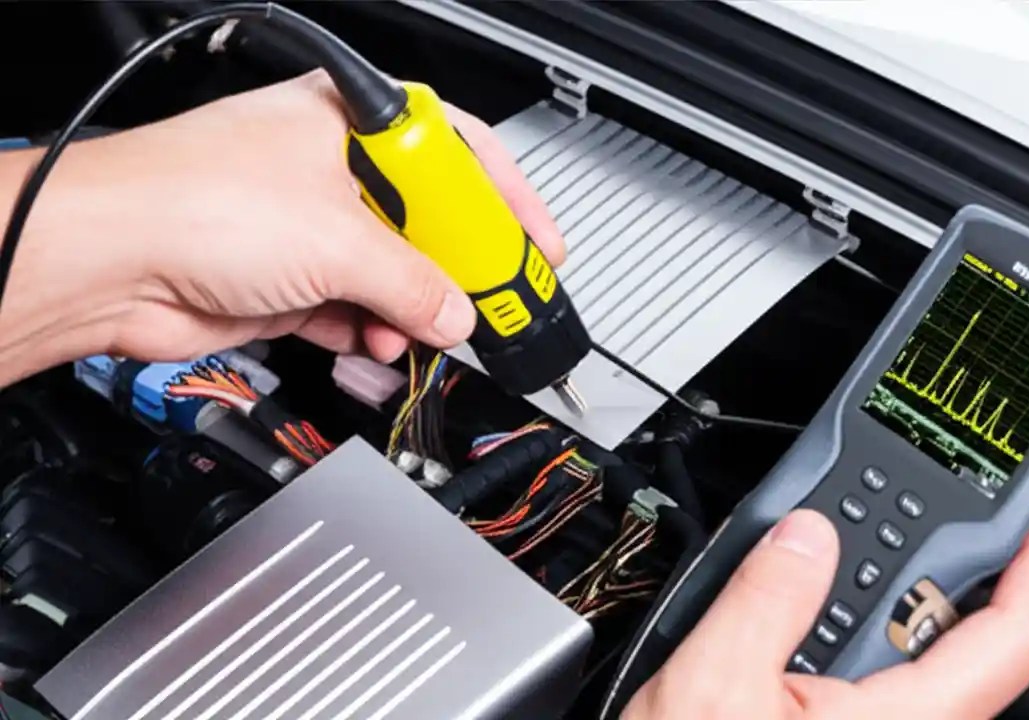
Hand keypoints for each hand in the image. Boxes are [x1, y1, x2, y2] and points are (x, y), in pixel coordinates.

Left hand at [0, 71, 563, 385]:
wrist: (106, 262)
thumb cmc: (194, 201)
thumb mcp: (341, 239)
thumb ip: (416, 284)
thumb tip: (459, 313)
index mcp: (354, 119)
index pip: (458, 152)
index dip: (507, 200)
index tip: (537, 247)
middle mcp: (330, 166)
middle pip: (427, 221)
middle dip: (461, 270)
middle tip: (498, 304)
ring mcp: (305, 226)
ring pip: (390, 272)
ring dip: (414, 311)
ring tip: (432, 332)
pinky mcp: (283, 281)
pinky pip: (353, 308)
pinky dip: (373, 330)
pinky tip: (386, 343)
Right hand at [623, 493, 1028, 719]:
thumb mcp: (712, 686)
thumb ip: (767, 599)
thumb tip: (809, 536)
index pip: (1017, 637)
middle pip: (957, 635)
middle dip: (925, 564)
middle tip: (881, 514)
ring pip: (904, 656)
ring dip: (871, 598)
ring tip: (813, 564)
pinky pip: (868, 680)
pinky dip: (844, 632)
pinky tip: (792, 623)